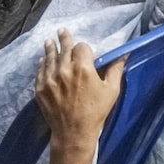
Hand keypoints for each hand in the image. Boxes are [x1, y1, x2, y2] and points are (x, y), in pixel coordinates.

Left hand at [34, 29, 118, 156]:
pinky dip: (42, 64)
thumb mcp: (111, 91)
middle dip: (64, 38)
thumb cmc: (96, 112)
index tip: (85, 52)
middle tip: (61, 31)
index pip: (81, 47)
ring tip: (48, 41)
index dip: (83, 48)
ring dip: (50, 48)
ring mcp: (50, 79)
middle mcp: (64, 70)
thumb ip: (115, 70)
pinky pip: (40, 71)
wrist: (73, 132)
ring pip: (49, 57)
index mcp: (83, 68)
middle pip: (63, 48)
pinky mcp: (40, 88)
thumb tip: (123, 54)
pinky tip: (43, 61)